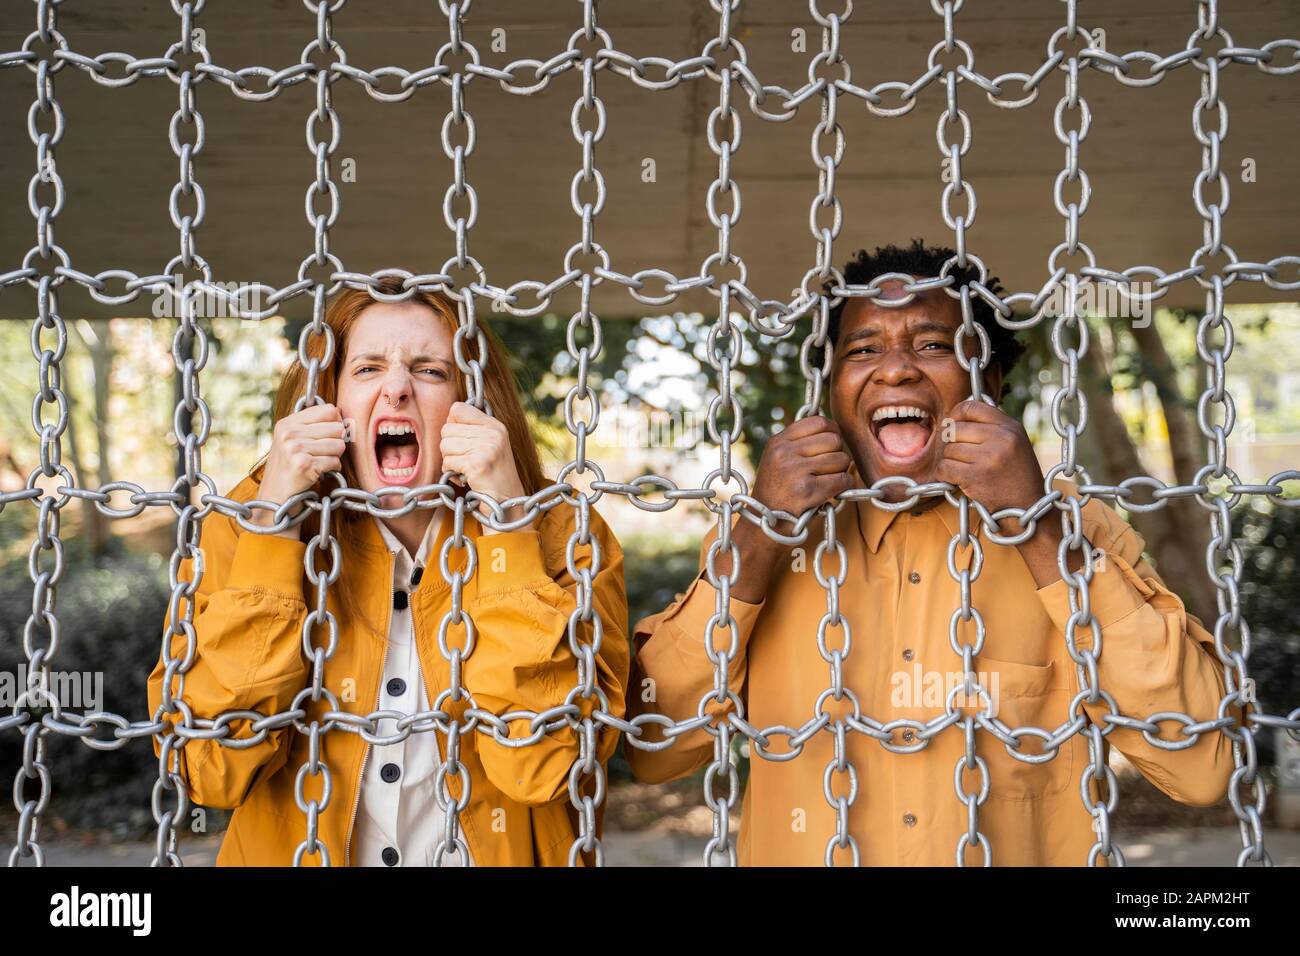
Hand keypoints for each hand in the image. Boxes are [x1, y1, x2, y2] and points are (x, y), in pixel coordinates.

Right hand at [254, 403, 346, 537]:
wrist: (275, 498)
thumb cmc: (289, 469)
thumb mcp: (293, 440)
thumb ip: (314, 426)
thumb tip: (345, 418)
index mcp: (287, 423)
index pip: (330, 410)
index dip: (336, 423)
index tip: (328, 436)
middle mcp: (289, 433)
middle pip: (338, 427)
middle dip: (336, 442)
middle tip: (322, 454)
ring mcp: (295, 449)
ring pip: (339, 445)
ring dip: (334, 457)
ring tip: (319, 463)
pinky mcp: (303, 465)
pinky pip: (335, 462)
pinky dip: (332, 470)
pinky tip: (318, 473)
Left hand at [439, 401, 529, 533]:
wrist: (507, 503)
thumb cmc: (494, 475)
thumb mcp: (491, 444)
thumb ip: (474, 428)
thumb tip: (450, 414)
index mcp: (495, 425)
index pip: (457, 408)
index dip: (453, 425)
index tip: (462, 440)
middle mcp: (493, 433)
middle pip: (446, 428)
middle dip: (450, 447)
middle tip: (465, 459)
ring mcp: (486, 448)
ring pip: (444, 445)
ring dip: (450, 461)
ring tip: (465, 469)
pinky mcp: (477, 465)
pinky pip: (447, 462)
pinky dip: (451, 473)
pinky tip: (465, 478)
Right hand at [720, 416, 854, 603]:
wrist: (764, 525)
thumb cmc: (776, 492)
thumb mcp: (777, 459)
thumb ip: (799, 442)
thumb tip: (834, 431)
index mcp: (778, 442)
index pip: (819, 421)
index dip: (832, 432)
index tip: (831, 446)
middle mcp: (785, 453)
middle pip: (834, 440)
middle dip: (838, 455)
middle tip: (829, 469)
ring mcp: (795, 471)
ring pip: (842, 459)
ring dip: (841, 472)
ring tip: (827, 482)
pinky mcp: (807, 491)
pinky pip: (843, 480)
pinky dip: (844, 487)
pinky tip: (833, 493)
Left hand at [935, 399, 1045, 513]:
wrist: (1028, 508)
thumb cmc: (1018, 475)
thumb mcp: (1016, 442)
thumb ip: (993, 425)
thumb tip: (961, 411)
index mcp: (1010, 427)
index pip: (971, 406)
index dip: (955, 414)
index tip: (952, 423)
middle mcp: (1001, 438)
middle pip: (955, 429)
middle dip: (952, 443)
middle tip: (960, 455)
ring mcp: (988, 457)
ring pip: (948, 450)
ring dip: (950, 461)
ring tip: (964, 469)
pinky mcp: (975, 476)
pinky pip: (945, 468)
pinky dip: (945, 475)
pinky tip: (955, 479)